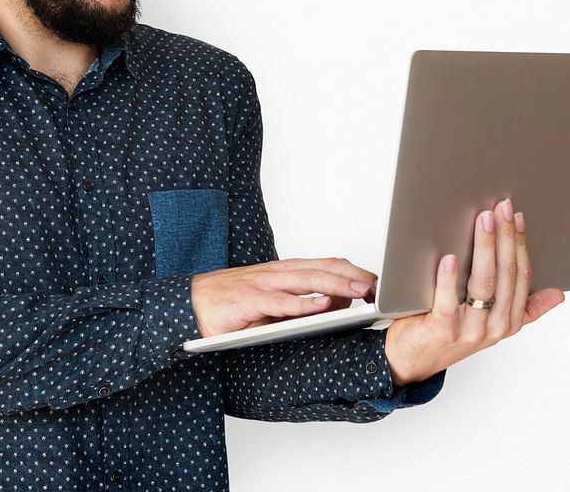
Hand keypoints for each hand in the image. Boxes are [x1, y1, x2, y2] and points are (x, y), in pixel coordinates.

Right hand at [191, 257, 376, 337]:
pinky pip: (280, 302)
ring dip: (336, 285)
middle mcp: (276, 273)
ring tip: (361, 291)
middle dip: (353, 275)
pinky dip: (303, 304)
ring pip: (306, 281)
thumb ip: (300, 302)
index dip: (352, 270)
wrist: (190, 306)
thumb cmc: (231, 305)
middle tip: (379, 285)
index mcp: (283, 271)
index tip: (377, 281)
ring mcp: (262, 285)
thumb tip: (335, 305)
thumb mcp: (271, 304)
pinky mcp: (249, 301)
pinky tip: (322, 306)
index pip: (324, 264)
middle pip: (321, 269)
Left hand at [384, 198, 565, 385]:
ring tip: (483, 220)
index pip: (521, 276)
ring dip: (485, 247)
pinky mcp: (442, 329)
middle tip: (501, 207)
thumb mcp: (492, 323)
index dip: (520, 244)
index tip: (516, 217)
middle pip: (505, 274)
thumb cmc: (449, 333)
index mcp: (509, 320)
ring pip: (483, 283)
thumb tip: (558, 294)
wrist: (412, 360)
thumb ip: (525, 308)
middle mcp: (493, 326)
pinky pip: (449, 302)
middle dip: (505, 237)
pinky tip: (449, 258)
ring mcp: (470, 329)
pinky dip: (449, 278)